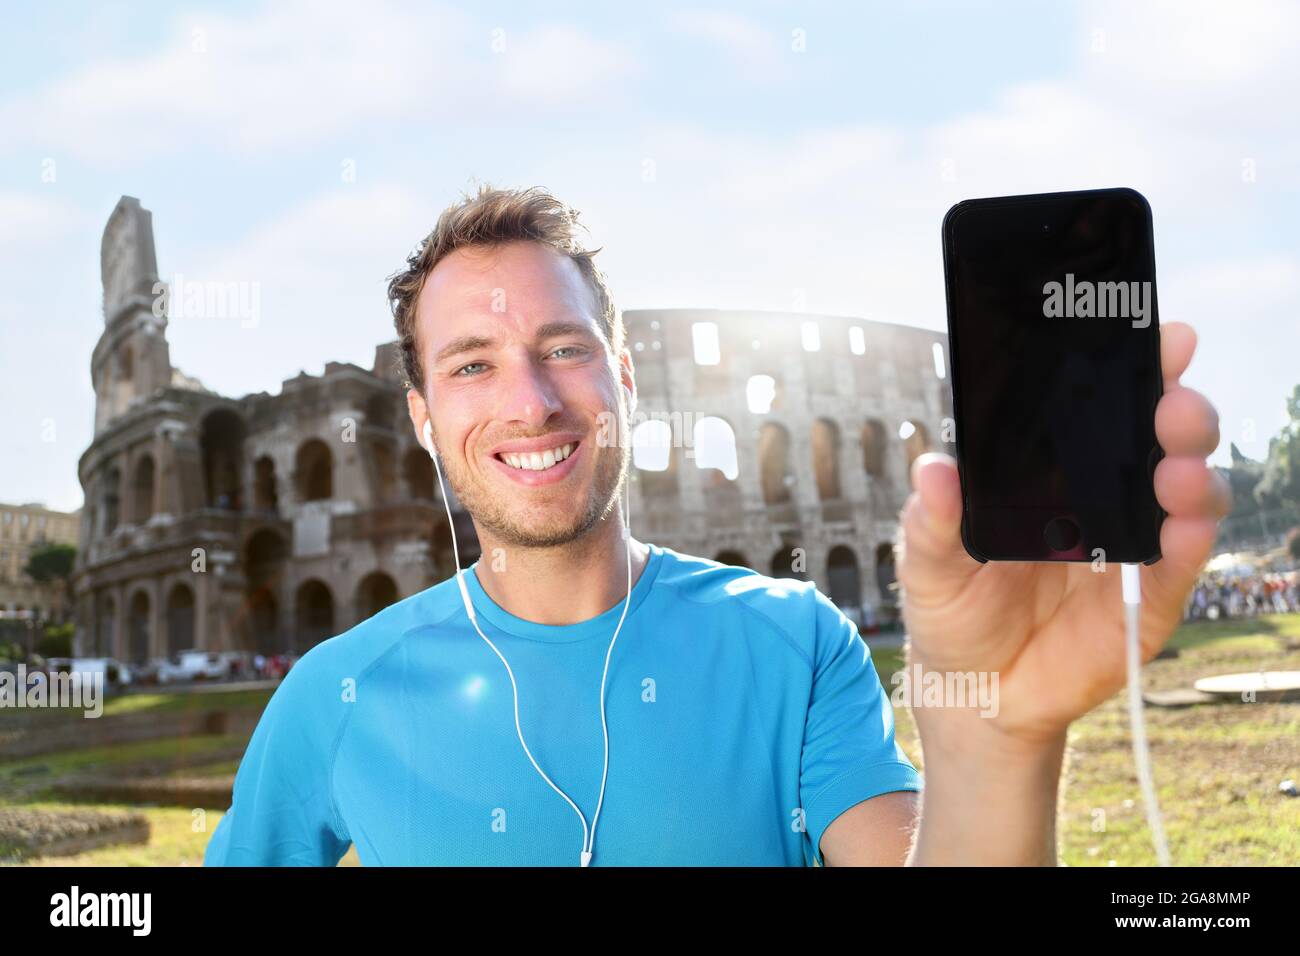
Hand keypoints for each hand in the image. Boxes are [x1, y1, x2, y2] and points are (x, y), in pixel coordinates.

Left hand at [896, 321, 1229, 748]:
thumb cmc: (953, 608)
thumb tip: (935, 469)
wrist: (974, 690)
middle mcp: (1103, 495)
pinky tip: (1184, 527)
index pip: (1100, 405)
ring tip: (1174, 470)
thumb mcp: (927, 562)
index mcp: (1052, 470)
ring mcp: (1133, 544)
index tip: (1158, 336)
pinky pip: (1180, 564)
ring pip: (1187, 492)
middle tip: (1168, 403)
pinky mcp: (1149, 599)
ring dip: (1191, 472)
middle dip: (1176, 409)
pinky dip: (1189, 541)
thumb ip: (932, 520)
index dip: (1135, 366)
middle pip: (1159, 436)